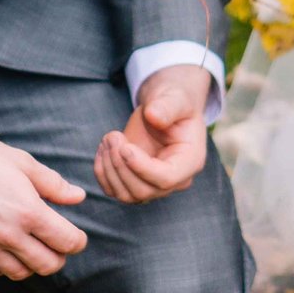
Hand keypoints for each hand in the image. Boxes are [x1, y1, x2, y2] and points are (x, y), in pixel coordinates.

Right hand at [0, 111, 86, 279]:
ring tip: (34, 248)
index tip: (77, 237)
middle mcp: (8, 235)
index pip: (66, 241)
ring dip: (33, 264)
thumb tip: (78, 197)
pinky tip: (8, 250)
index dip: (77, 241)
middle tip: (58, 245)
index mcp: (28, 211)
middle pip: (47, 265)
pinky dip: (6, 266)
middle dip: (59, 257)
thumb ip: (53, 184)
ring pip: (21, 273)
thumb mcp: (21, 162)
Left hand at [94, 65, 210, 204]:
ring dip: (110, 169)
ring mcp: (153, 184)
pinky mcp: (134, 182)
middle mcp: (174, 180)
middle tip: (112, 136)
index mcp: (190, 161)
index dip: (142, 167)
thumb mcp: (174, 97)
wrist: (163, 106)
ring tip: (108, 138)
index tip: (124, 147)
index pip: (167, 178)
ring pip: (127, 195)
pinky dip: (103, 173)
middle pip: (144, 191)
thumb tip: (154, 116)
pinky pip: (114, 190)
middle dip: (122, 166)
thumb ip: (167, 106)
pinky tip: (103, 149)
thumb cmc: (172, 101)